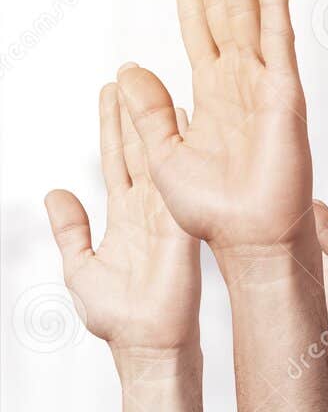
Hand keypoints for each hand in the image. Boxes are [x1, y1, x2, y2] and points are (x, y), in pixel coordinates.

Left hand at [44, 84, 200, 356]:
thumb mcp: (79, 266)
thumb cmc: (118, 314)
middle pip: (140, 146)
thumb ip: (70, 229)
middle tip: (133, 71)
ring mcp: (167, 212)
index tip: (109, 90)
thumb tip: (55, 194)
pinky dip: (184, 149)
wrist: (145, 341)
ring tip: (162, 83)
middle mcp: (148, 206)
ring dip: (161, 120)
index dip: (112, 125)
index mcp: (124, 215)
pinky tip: (188, 121)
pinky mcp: (180, 223)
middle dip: (135, 109)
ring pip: (161, 155)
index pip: (116, 159)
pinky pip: (181, 178)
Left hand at [115, 0, 312, 252]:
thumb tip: (127, 70)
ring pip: (246, 12)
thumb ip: (147, 113)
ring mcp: (264, 84)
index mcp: (210, 95)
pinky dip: (273, 3)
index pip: (198, 26)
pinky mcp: (284, 95)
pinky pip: (277, 39)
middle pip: (222, 8)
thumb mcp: (160, 158)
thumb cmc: (211, 212)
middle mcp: (239, 81)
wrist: (246, 239)